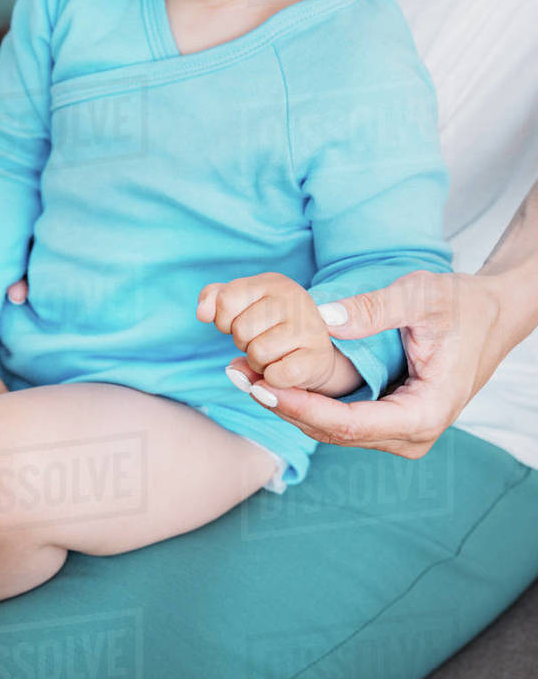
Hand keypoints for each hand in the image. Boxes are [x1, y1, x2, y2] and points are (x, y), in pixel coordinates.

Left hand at [197, 271, 356, 395]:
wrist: (314, 351)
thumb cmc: (270, 326)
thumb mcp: (240, 303)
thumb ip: (213, 299)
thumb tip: (202, 313)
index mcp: (272, 282)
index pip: (225, 300)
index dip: (223, 320)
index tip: (239, 322)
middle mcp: (294, 298)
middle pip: (240, 331)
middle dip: (244, 343)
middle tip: (263, 340)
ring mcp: (308, 327)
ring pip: (257, 354)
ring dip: (258, 363)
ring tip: (274, 353)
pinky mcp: (316, 358)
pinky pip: (276, 375)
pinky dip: (272, 379)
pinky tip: (284, 368)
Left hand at [221, 268, 502, 457]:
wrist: (494, 315)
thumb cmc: (463, 305)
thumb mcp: (421, 296)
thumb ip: (375, 307)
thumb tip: (323, 317)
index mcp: (423, 414)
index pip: (349, 424)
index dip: (301, 408)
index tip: (261, 387)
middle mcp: (410, 434)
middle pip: (333, 432)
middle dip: (282, 406)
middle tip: (235, 376)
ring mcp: (399, 431)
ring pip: (332, 429)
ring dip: (287, 404)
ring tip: (240, 375)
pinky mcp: (388, 419)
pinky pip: (340, 418)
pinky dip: (304, 399)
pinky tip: (269, 377)